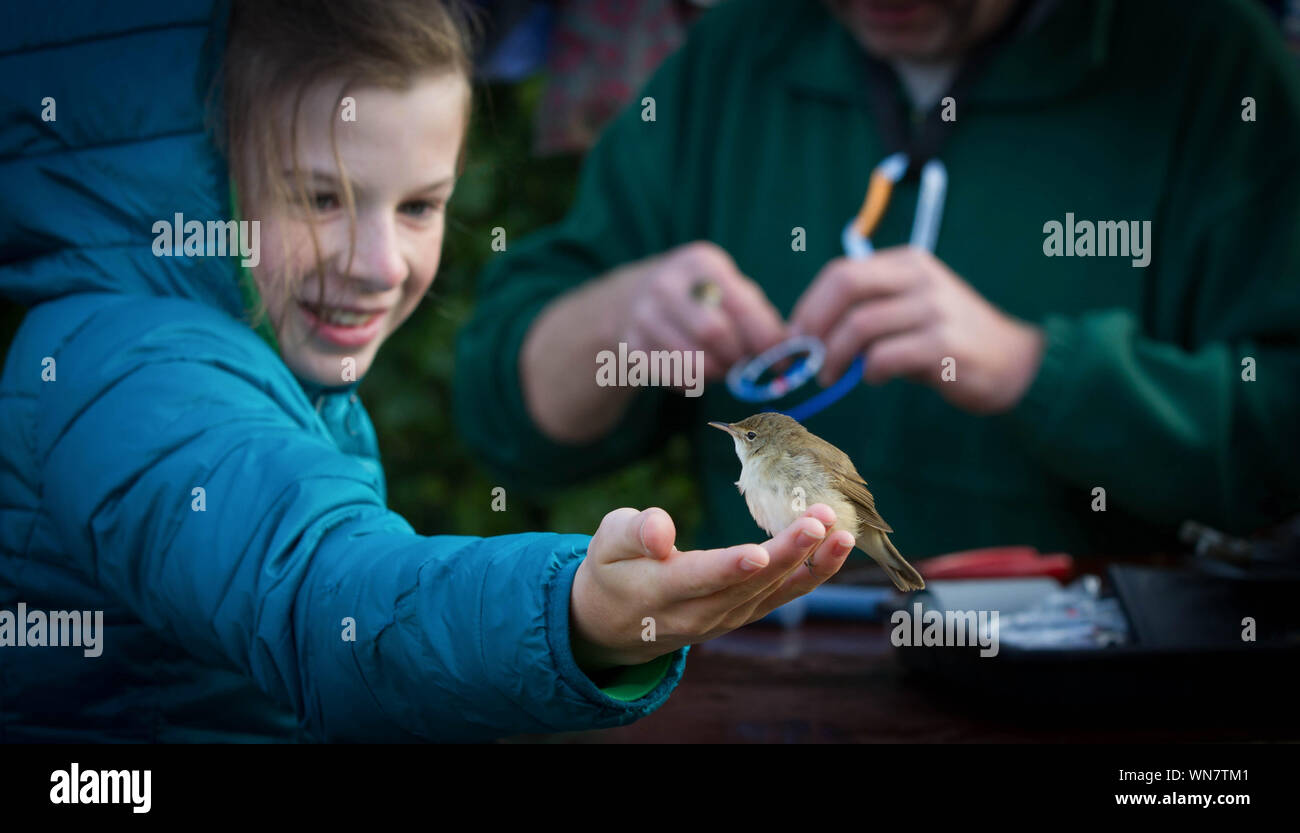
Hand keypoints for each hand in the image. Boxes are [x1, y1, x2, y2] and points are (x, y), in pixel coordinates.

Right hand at [570, 503, 853, 668]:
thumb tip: (662, 531)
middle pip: (748, 585)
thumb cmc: (612, 568)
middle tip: (818, 521)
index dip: (729, 568)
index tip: (758, 553)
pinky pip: (783, 596)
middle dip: (787, 553)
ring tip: (838, 529)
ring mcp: (725, 619)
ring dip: (809, 562)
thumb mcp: (606, 543)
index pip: (699, 579)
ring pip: (773, 592)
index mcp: (660, 592)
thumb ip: (634, 532)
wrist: (616, 624)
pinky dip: (812, 574)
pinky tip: (838, 547)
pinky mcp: (744, 614)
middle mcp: (698, 613)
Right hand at [619, 241, 785, 382]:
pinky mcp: (633, 347)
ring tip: (722, 365)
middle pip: (714, 334)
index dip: (766, 339)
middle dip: (737, 357)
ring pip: (693, 364)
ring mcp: (644, 316)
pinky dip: (695, 382)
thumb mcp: (729, 287)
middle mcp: (666, 284)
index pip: (741, 307)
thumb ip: (759, 315)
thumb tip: (786, 351)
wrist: (634, 297)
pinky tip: (696, 368)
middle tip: (744, 362)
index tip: (780, 360)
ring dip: (718, 373)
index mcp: (700, 263)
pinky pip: (675, 378)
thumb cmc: (700, 295)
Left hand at [789, 246, 1045, 413]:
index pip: (841, 272)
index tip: (796, 336)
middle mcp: (920, 279)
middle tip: (804, 355)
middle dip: (813, 324)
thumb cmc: (950, 340)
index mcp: (907, 264)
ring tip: (830, 376)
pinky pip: (884, 357)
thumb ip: (867, 312)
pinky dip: (867, 372)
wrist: (1015, 363)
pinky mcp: (943, 346)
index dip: (809, 305)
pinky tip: (872, 378)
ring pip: (859, 325)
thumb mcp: (910, 311)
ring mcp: (933, 310)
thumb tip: (807, 335)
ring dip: (833, 356)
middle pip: (845, 286)